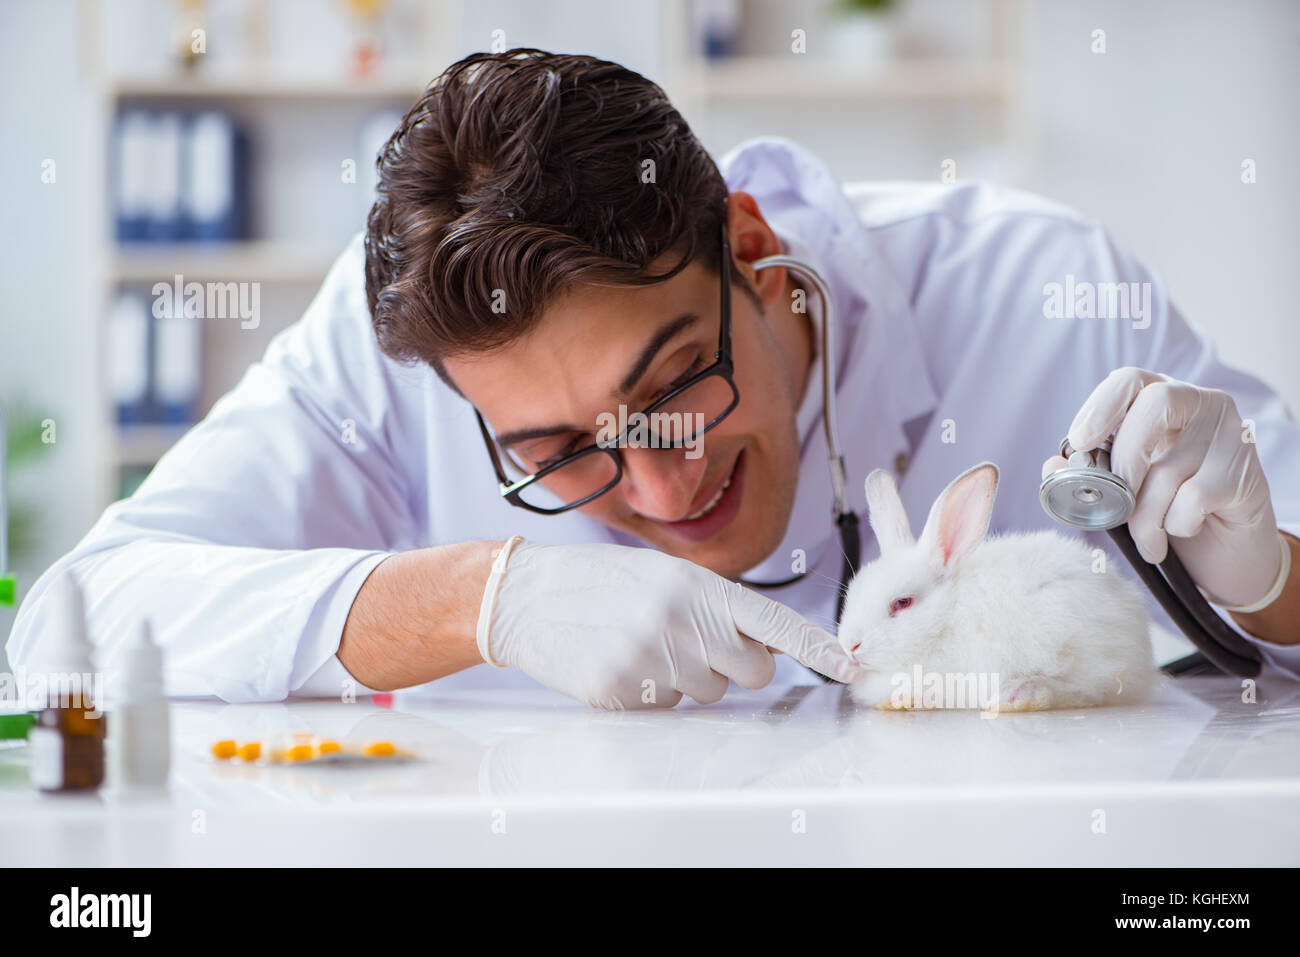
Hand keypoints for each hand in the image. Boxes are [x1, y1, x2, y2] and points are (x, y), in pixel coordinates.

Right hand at [477, 540, 861, 708]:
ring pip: (707, 695)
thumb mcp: (662, 573)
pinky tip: (618, 663)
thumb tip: (763, 645)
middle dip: (731, 666)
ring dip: (683, 680)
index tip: (851, 666)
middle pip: (751, 672)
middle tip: (687, 643)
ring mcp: (650, 656)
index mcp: (696, 583)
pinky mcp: (622, 689)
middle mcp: (679, 618)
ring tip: (641, 646)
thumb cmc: (598, 582)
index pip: (775, 622)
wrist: (524, 595)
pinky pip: (665, 710)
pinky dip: (648, 694)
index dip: (819, 648)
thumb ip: (715, 604)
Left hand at [1042, 367, 1282, 607]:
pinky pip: (1194, 498)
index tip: (1079, 440)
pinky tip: (1181, 530)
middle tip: (1114, 499)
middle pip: (1155, 406)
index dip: (1101, 405)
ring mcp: (1228, 434)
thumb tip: (1052, 466)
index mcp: (1160, 398)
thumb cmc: (1165, 503)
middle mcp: (1199, 404)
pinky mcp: (1244, 472)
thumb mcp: (1123, 487)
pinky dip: (1176, 524)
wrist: (1224, 545)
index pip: (1130, 380)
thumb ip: (1087, 472)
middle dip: (1125, 457)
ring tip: (1146, 540)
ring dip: (1146, 516)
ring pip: (1169, 467)